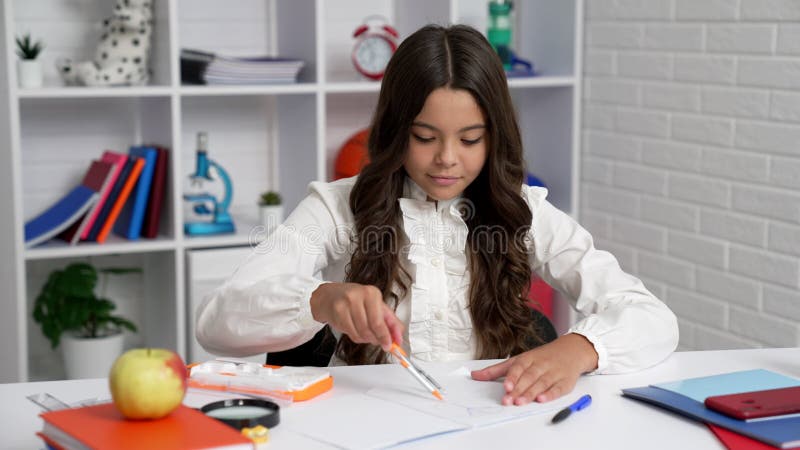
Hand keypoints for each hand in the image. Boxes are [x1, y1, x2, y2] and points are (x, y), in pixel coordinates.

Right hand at [310, 282, 403, 351]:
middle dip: (376, 339)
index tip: (389, 345)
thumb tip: (399, 337)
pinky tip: (357, 330)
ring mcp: (345, 304)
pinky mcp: (337, 313)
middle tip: (379, 341)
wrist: (330, 296)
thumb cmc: (356, 300)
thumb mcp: (377, 306)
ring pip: (360, 333)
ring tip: (367, 334)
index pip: (379, 321)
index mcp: (372, 293)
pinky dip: (357, 337)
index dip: (385, 336)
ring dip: (366, 339)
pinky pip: (351, 334)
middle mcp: (358, 296)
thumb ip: (390, 322)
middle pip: (370, 329)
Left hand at [470, 333, 597, 404]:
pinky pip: (558, 388)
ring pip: (541, 383)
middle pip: (528, 377)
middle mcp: (540, 365)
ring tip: (521, 402)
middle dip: (518, 389)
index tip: (505, 387)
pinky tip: (542, 400)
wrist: (571, 351)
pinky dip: (551, 394)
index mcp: (527, 359)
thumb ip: (496, 370)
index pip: (518, 368)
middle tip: (508, 400)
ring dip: (531, 393)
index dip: (512, 377)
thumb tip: (474, 375)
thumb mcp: (518, 360)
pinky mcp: (565, 382)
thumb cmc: (541, 357)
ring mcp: (553, 373)